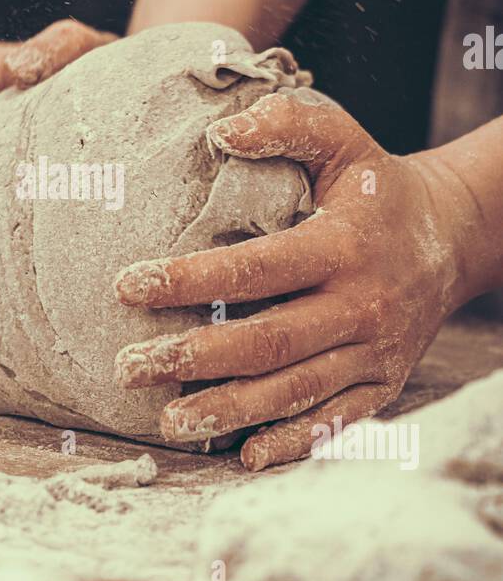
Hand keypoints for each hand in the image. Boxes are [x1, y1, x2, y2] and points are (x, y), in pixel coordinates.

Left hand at [114, 88, 468, 469]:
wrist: (453, 237)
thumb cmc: (378, 189)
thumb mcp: (345, 140)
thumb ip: (287, 126)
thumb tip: (221, 130)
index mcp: (343, 246)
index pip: (256, 270)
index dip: (189, 280)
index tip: (126, 286)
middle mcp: (360, 306)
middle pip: (266, 342)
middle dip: (192, 359)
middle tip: (128, 368)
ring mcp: (373, 353)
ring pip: (294, 390)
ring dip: (229, 410)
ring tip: (169, 422)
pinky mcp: (381, 385)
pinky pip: (334, 422)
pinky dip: (291, 442)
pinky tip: (244, 454)